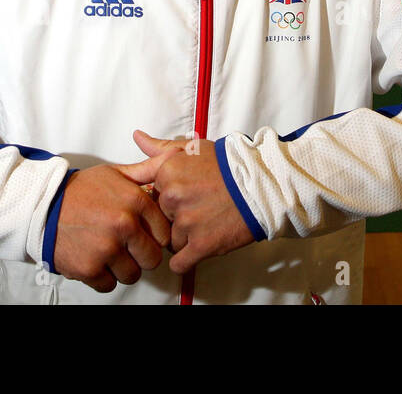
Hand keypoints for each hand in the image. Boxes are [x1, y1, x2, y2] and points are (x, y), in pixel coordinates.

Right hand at [52, 149, 179, 292]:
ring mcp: (107, 248)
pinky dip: (102, 277)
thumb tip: (174, 156)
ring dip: (122, 268)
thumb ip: (147, 170)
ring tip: (109, 253)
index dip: (155, 237)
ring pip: (132, 275)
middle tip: (127, 248)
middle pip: (152, 259)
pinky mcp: (89, 268)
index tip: (144, 236)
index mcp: (135, 201)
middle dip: (141, 256)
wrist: (42, 205)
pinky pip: (109, 285)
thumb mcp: (115, 173)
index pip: (165, 234)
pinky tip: (94, 260)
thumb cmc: (81, 191)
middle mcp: (124, 225)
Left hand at [134, 130, 254, 273]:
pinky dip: (186, 260)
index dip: (168, 199)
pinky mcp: (201, 245)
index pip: (153, 196)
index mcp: (167, 173)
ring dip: (184, 238)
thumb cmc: (230, 166)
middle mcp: (172, 197)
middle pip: (161, 219)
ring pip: (171, 241)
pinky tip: (198, 249)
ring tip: (206, 225)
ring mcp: (186, 223)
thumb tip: (138, 137)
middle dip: (176, 218)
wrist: (263, 185)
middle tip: (199, 210)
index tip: (185, 197)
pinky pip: (179, 264)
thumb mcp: (194, 149)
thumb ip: (161, 147)